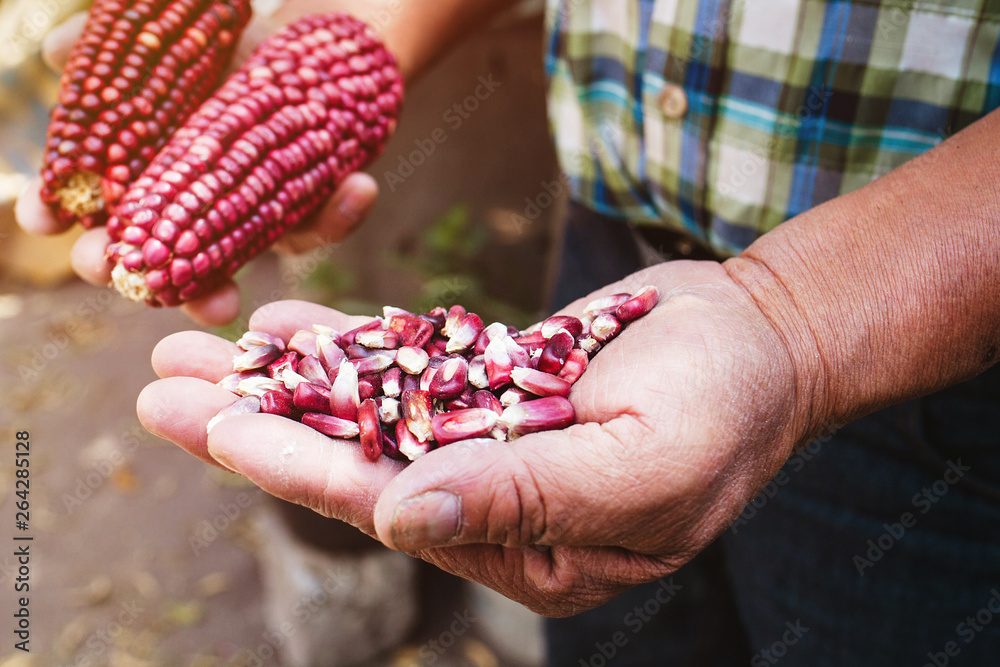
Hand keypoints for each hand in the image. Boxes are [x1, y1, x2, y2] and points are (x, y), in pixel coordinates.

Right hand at [14, 2, 380, 325]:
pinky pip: (324, 223)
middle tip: (128, 282)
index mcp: (145, 169)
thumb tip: (61, 53)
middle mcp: (196, 205)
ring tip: (217, 300)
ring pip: (236, 263)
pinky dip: (341, 212)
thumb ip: (111, 46)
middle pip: (153, 257)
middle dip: (137, 276)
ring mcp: (253, 215)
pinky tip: (359, 185)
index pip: (90, 200)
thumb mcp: (169, 34)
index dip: (56, 213)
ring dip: (220, 284)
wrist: (316, 35)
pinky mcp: (313, 209)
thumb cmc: (227, 38)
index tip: (42, 218)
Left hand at [137, 260, 824, 615]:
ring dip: (282, 378)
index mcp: (526, 547)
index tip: (211, 427)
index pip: (390, 507)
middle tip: (162, 384)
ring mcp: (490, 437)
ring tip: (196, 345)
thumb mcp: (644, 463)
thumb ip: (527, 497)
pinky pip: (406, 364)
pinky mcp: (494, 383)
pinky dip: (347, 344)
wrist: (767, 336)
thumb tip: (398, 519)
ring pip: (368, 408)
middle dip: (257, 424)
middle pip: (354, 459)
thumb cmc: (729, 407)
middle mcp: (494, 500)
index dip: (295, 466)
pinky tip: (285, 323)